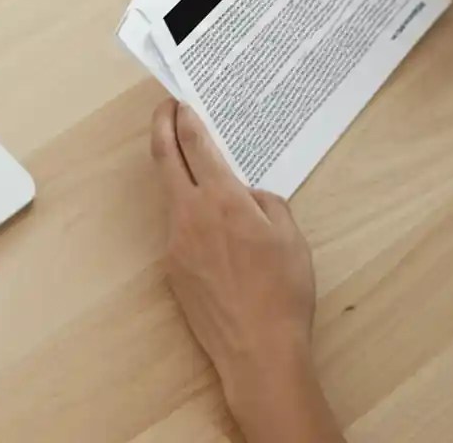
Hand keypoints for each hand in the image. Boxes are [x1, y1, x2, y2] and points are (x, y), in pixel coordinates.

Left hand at [151, 101, 341, 442]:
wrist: (257, 351)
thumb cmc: (282, 293)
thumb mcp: (291, 237)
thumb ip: (267, 203)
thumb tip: (248, 194)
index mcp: (223, 200)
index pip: (195, 146)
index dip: (185, 119)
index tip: (181, 102)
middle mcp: (191, 215)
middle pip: (165, 159)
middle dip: (162, 127)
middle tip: (164, 108)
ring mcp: (176, 243)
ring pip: (172, 195)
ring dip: (177, 173)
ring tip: (192, 163)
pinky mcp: (172, 268)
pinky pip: (180, 229)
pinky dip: (190, 214)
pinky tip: (212, 226)